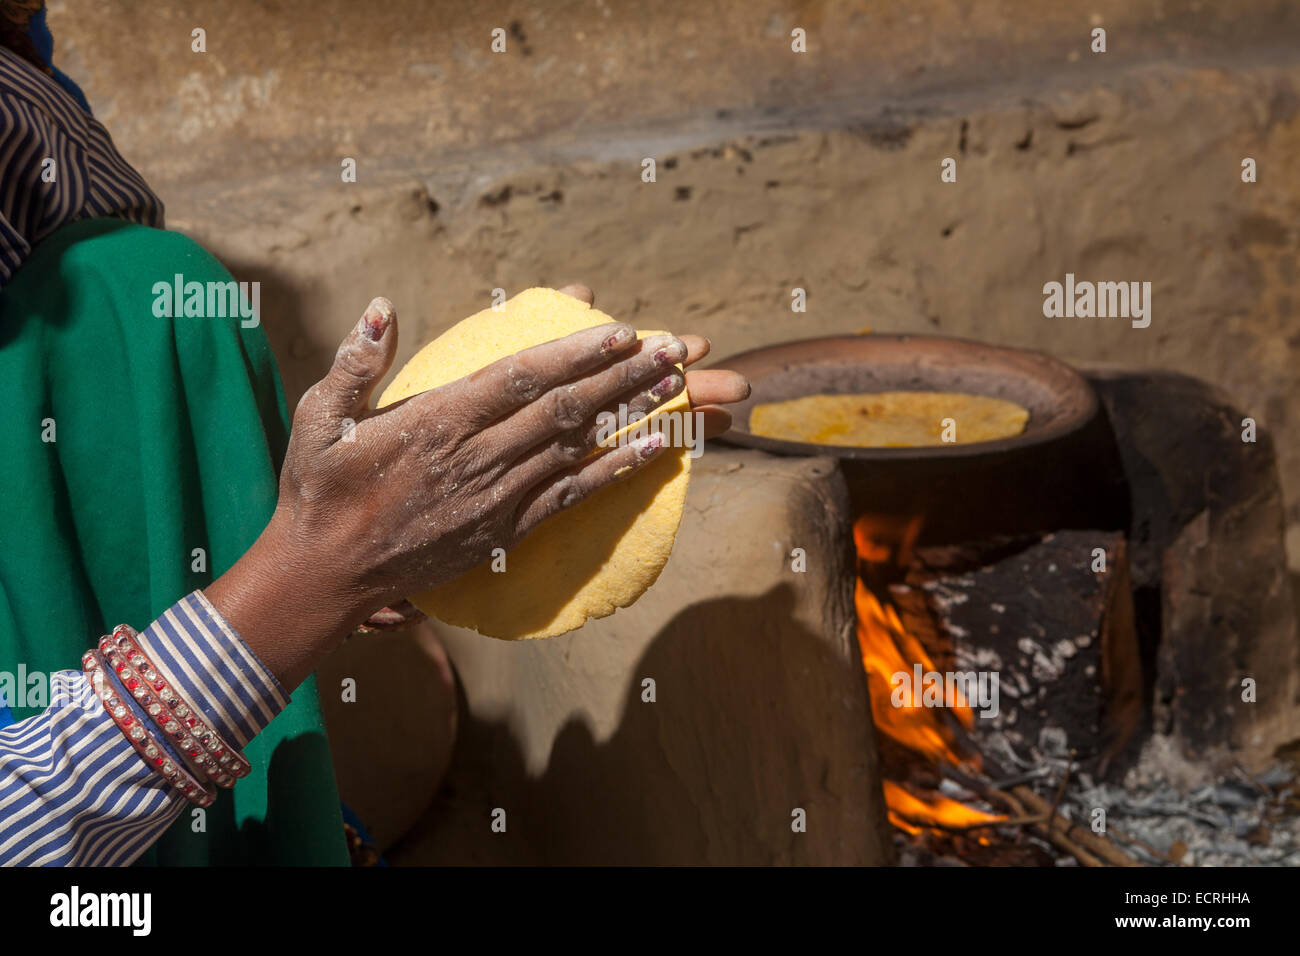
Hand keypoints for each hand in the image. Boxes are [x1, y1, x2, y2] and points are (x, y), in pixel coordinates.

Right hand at [207, 287, 746, 688]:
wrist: (326, 575)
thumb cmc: (319, 491)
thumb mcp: (319, 419)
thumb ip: (355, 362)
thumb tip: (382, 307)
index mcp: (434, 421)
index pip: (519, 377)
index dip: (574, 354)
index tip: (618, 332)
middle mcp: (474, 458)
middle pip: (562, 408)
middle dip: (620, 376)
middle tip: (669, 349)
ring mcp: (494, 497)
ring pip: (575, 448)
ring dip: (628, 414)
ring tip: (673, 385)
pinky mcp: (504, 531)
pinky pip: (571, 497)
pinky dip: (616, 471)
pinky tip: (654, 449)